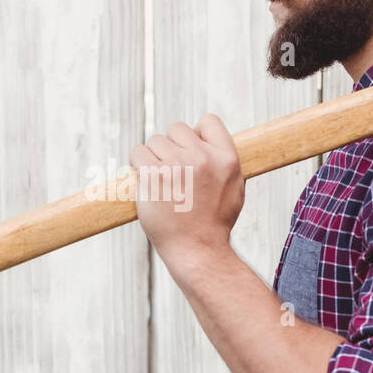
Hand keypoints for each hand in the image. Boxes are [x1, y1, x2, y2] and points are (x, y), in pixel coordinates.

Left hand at [128, 113, 244, 265]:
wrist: (197, 250)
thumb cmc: (214, 224)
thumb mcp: (234, 188)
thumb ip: (223, 162)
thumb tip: (207, 141)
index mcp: (226, 158)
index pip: (208, 121)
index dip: (196, 133)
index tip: (190, 150)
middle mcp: (202, 158)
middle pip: (176, 129)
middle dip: (172, 147)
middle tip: (173, 172)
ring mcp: (177, 166)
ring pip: (155, 141)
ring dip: (153, 157)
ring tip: (160, 181)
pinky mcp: (153, 176)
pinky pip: (138, 153)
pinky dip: (137, 164)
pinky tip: (144, 180)